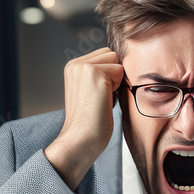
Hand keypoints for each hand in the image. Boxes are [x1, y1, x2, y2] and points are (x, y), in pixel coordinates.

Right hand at [44, 47, 123, 189]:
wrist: (80, 139)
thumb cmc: (90, 121)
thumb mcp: (90, 91)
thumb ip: (100, 75)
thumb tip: (120, 65)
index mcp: (73, 67)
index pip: (104, 55)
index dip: (109, 75)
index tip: (98, 96)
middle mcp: (75, 63)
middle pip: (111, 54)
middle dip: (113, 75)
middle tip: (101, 98)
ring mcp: (84, 66)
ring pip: (116, 61)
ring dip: (115, 81)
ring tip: (102, 99)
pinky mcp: (94, 73)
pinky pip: (120, 71)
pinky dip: (117, 88)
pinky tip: (104, 101)